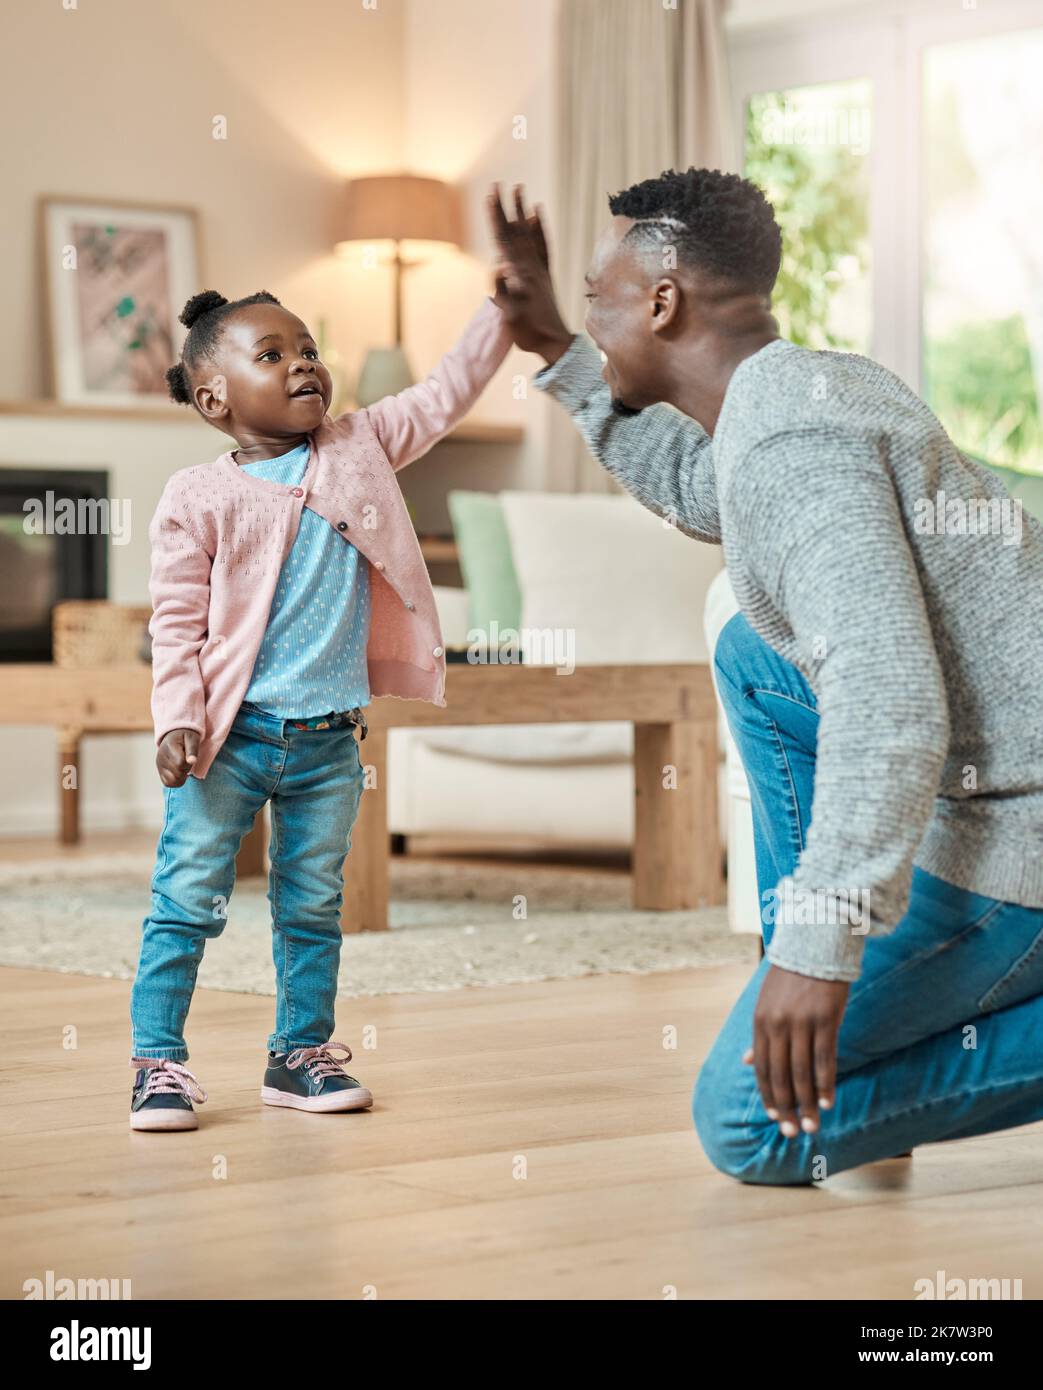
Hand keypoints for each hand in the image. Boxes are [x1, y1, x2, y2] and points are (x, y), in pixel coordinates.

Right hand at [156, 729, 199, 786]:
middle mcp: (161, 757)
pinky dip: (176, 781)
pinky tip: (179, 771)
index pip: (180, 764)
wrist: (175, 734)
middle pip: (177, 774)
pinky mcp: (159, 771)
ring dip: (181, 776)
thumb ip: (192, 750)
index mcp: (169, 747)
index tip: (190, 756)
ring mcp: (159, 765)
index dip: (189, 763)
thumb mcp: (192, 739)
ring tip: (183, 766)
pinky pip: (167, 783)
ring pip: (172, 781)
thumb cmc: (186, 737)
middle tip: (187, 760)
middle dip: (186, 769)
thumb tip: (192, 761)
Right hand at [486, 183, 572, 363]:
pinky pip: (543, 246)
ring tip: (520, 190)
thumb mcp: (512, 317)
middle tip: (500, 184)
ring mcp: (539, 269)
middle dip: (506, 208)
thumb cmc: (530, 333)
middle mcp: (530, 267)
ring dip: (522, 211)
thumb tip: (499, 269)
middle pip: (514, 232)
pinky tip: (537, 216)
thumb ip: (504, 294)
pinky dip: (539, 229)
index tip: (491, 195)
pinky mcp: (546, 275)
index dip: (497, 217)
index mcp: (520, 274)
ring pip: (528, 234)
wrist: (555, 343)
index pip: (504, 240)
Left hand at [743, 964, 849, 1137]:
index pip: (760, 1067)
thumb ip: (758, 1034)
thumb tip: (744, 1061)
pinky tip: (827, 1101)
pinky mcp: (825, 1019)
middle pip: (779, 1075)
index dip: (768, 1095)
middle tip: (794, 1132)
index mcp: (760, 1022)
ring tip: (813, 1125)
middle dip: (787, 1107)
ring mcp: (801, 1023)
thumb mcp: (766, 1002)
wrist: (814, 945)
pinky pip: (824, 1058)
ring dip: (807, 1103)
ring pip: (801, 1072)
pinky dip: (825, 1083)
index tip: (777, 1118)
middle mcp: (776, 1025)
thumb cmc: (791, 977)